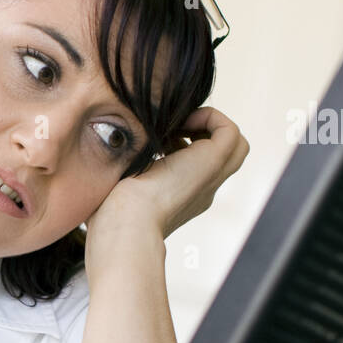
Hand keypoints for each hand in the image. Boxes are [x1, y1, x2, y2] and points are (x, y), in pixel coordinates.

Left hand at [88, 106, 248, 243]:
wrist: (126, 226)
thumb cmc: (110, 214)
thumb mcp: (116, 188)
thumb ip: (119, 170)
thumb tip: (110, 145)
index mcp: (180, 197)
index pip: (193, 162)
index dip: (179, 141)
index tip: (153, 138)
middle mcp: (201, 188)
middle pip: (220, 152)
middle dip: (198, 130)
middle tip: (169, 129)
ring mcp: (211, 177)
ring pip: (232, 142)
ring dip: (206, 123)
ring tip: (176, 125)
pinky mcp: (214, 163)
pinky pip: (229, 129)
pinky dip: (209, 116)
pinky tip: (180, 123)